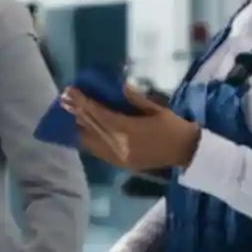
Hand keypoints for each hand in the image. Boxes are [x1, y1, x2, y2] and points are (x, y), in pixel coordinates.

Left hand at [61, 84, 200, 170]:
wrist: (187, 152)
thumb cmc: (173, 127)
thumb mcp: (156, 108)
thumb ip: (135, 99)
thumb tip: (119, 86)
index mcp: (128, 129)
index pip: (99, 114)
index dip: (83, 103)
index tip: (70, 92)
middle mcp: (119, 145)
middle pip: (91, 127)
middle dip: (76, 113)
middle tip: (64, 100)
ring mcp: (119, 157)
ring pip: (91, 142)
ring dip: (79, 128)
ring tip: (70, 114)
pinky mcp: (121, 164)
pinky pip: (99, 152)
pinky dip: (89, 141)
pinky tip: (83, 132)